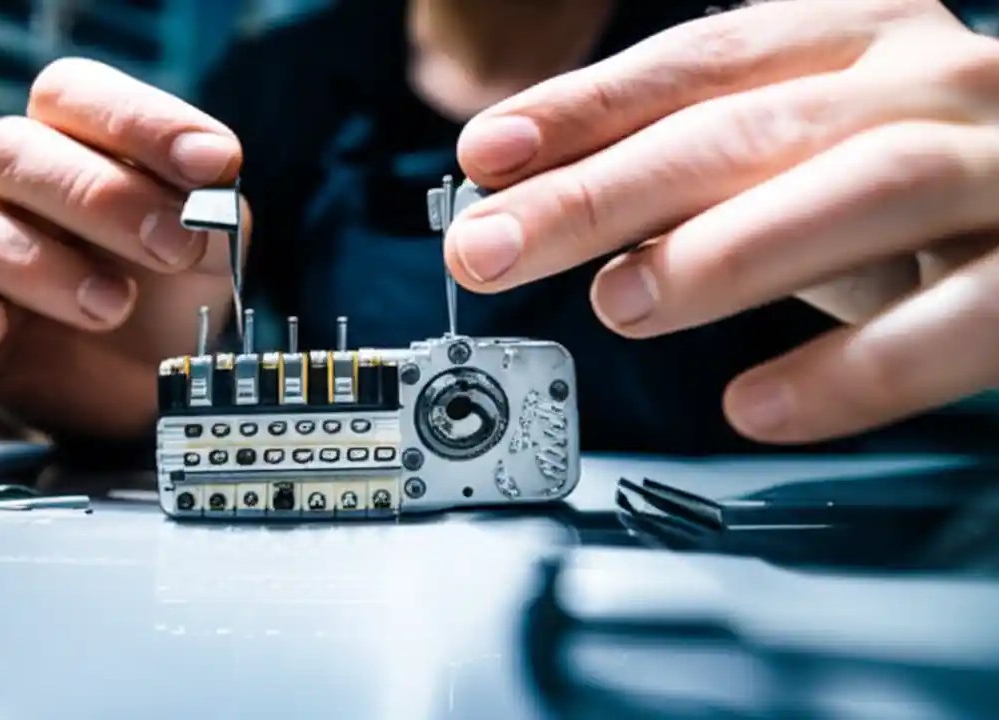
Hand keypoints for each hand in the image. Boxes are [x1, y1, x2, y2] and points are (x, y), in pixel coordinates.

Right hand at [0, 58, 245, 438]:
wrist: (146, 391)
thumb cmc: (171, 300)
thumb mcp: (213, 252)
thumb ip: (214, 209)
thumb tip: (214, 173)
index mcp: (70, 145)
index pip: (72, 92)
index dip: (141, 120)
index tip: (213, 163)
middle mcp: (4, 186)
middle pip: (8, 150)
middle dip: (100, 197)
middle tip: (174, 248)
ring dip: (31, 261)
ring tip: (109, 306)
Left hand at [451, 0, 998, 443]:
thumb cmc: (923, 187)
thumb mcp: (809, 155)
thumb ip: (698, 166)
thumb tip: (542, 199)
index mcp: (862, 39)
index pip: (701, 62)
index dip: (586, 108)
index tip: (485, 155)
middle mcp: (934, 84)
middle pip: (746, 128)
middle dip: (604, 190)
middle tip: (495, 246)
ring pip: (857, 190)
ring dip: (722, 252)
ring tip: (618, 306)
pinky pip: (956, 320)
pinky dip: (852, 369)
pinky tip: (758, 406)